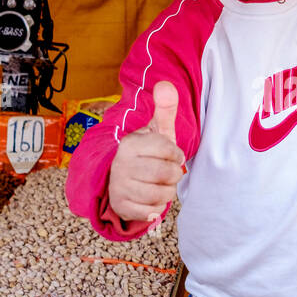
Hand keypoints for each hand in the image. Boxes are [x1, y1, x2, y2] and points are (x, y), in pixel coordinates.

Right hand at [107, 80, 184, 223]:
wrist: (120, 178)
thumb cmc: (147, 153)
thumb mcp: (156, 131)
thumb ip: (164, 108)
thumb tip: (166, 85)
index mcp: (130, 144)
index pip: (168, 149)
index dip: (176, 153)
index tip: (172, 154)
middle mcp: (121, 165)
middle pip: (167, 173)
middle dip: (174, 174)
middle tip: (169, 171)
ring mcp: (119, 187)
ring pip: (162, 194)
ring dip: (167, 191)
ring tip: (160, 183)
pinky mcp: (121, 206)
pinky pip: (152, 211)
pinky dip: (157, 206)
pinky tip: (150, 197)